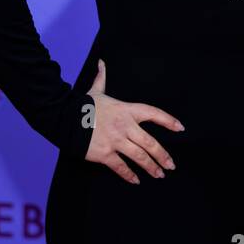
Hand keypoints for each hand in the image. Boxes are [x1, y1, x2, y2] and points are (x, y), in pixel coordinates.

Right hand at [83, 57, 183, 183]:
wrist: (63, 117)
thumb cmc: (82, 105)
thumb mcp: (96, 91)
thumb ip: (102, 77)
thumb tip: (101, 62)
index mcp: (127, 110)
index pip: (153, 113)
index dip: (168, 120)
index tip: (180, 128)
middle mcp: (125, 126)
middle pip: (150, 142)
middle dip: (163, 155)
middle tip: (171, 165)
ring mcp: (115, 140)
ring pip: (139, 156)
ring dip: (151, 167)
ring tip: (159, 174)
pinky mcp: (104, 153)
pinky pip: (121, 167)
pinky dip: (129, 175)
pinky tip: (136, 180)